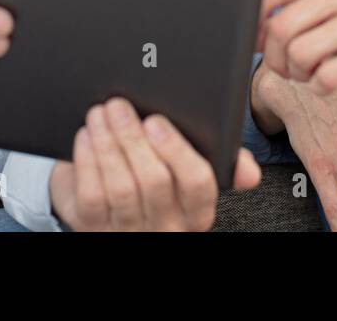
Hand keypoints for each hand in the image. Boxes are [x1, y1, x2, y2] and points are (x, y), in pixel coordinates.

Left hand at [48, 97, 259, 230]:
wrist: (112, 210)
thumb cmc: (158, 176)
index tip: (156, 121)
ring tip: (100, 114)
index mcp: (197, 211)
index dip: (175, 150)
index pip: (197, 183)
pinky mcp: (95, 231)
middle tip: (118, 105)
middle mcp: (167, 227)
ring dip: (108, 144)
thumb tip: (249, 173)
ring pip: (121, 188)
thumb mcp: (190, 171)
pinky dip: (88, 162)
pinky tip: (87, 137)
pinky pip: (92, 197)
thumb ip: (221, 161)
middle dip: (133, 137)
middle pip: (153, 181)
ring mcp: (131, 232)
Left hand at [257, 0, 336, 93]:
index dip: (252, 20)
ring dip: (297, 74)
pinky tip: (333, 83)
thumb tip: (257, 22)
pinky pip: (325, 78)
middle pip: (279, 28)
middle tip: (287, 68)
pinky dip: (320, 87)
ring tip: (312, 75)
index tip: (254, 41)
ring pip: (299, 54)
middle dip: (274, 57)